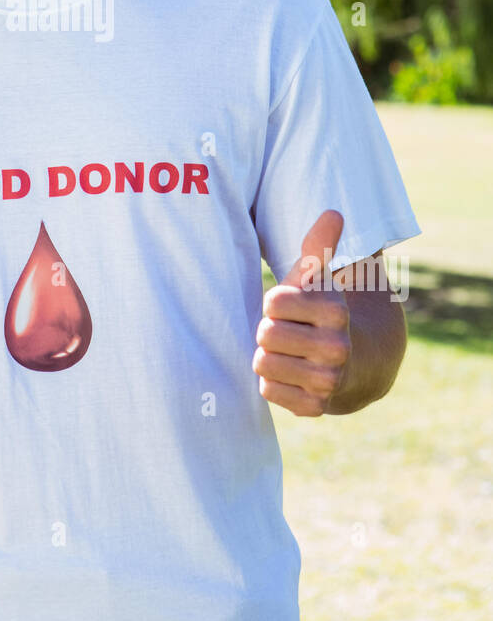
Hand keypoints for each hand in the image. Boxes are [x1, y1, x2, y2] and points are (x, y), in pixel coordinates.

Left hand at [253, 209, 349, 416]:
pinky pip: (267, 391)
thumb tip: (333, 212)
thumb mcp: (324, 279)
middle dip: (271, 330)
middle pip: (265, 333)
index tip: (295, 307)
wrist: (359, 365)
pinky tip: (292, 374)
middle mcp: (336, 348)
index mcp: (336, 311)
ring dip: (269, 356)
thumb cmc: (326, 314)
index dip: (278, 302)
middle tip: (290, 332)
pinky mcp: (313, 408)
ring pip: (262, 363)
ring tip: (290, 352)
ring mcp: (327, 381)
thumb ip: (321, 246)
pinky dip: (273, 382)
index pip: (274, 301)